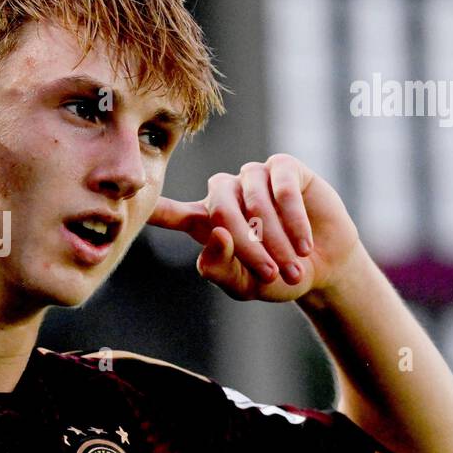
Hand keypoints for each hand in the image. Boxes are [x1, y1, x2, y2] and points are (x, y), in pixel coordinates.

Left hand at [146, 153, 361, 302]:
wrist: (325, 268)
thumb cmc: (278, 276)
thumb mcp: (245, 284)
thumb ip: (221, 268)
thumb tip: (216, 234)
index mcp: (206, 222)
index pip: (170, 212)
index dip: (154, 208)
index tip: (127, 202)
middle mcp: (225, 194)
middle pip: (218, 209)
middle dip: (247, 246)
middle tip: (270, 275)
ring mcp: (253, 177)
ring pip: (252, 199)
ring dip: (275, 237)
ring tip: (293, 266)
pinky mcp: (284, 168)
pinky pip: (280, 187)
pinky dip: (294, 218)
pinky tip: (304, 243)